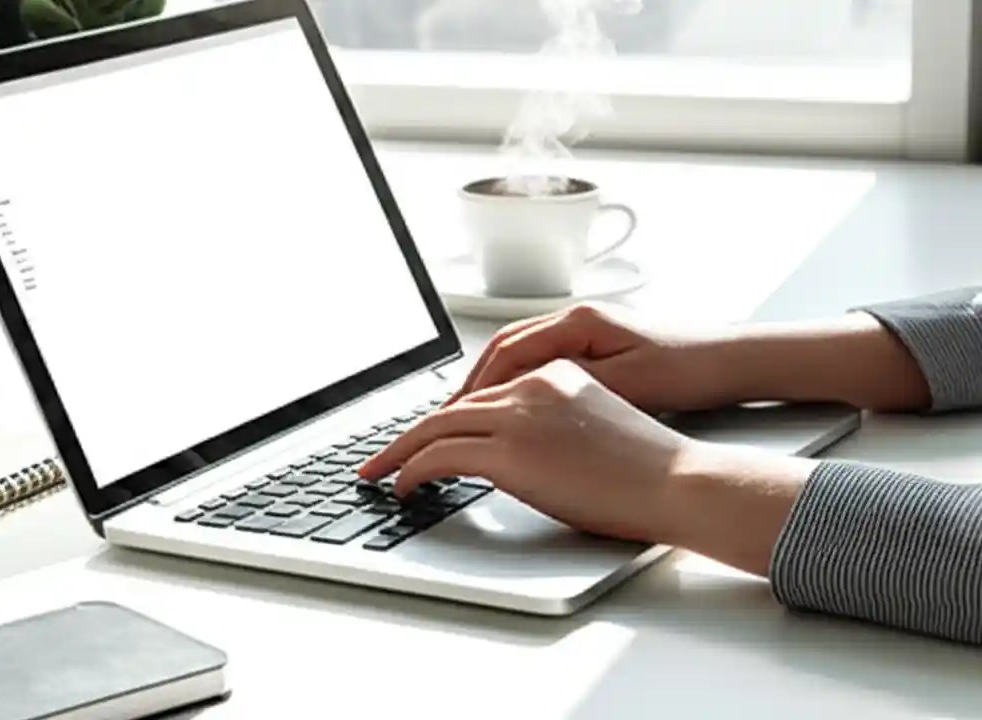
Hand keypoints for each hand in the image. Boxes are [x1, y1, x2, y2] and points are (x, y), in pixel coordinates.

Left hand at [359, 359, 692, 542]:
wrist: (677, 481)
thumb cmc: (649, 469)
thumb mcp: (594, 428)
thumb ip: (550, 427)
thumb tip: (516, 458)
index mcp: (553, 374)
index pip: (481, 392)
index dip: (444, 418)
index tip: (422, 437)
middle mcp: (530, 384)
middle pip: (449, 406)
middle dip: (407, 435)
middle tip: (379, 457)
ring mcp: (518, 413)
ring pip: (436, 427)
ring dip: (399, 453)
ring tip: (379, 474)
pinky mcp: (509, 447)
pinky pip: (441, 454)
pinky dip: (412, 469)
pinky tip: (403, 486)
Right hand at [447, 303, 738, 412]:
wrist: (731, 360)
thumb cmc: (688, 369)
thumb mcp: (626, 384)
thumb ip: (570, 388)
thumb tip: (520, 401)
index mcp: (578, 323)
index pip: (505, 353)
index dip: (472, 389)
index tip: (448, 418)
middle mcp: (573, 319)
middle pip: (500, 350)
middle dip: (467, 388)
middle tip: (439, 423)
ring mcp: (581, 331)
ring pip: (514, 356)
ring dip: (486, 387)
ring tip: (462, 420)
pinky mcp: (591, 349)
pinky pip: (535, 364)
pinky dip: (512, 386)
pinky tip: (506, 412)